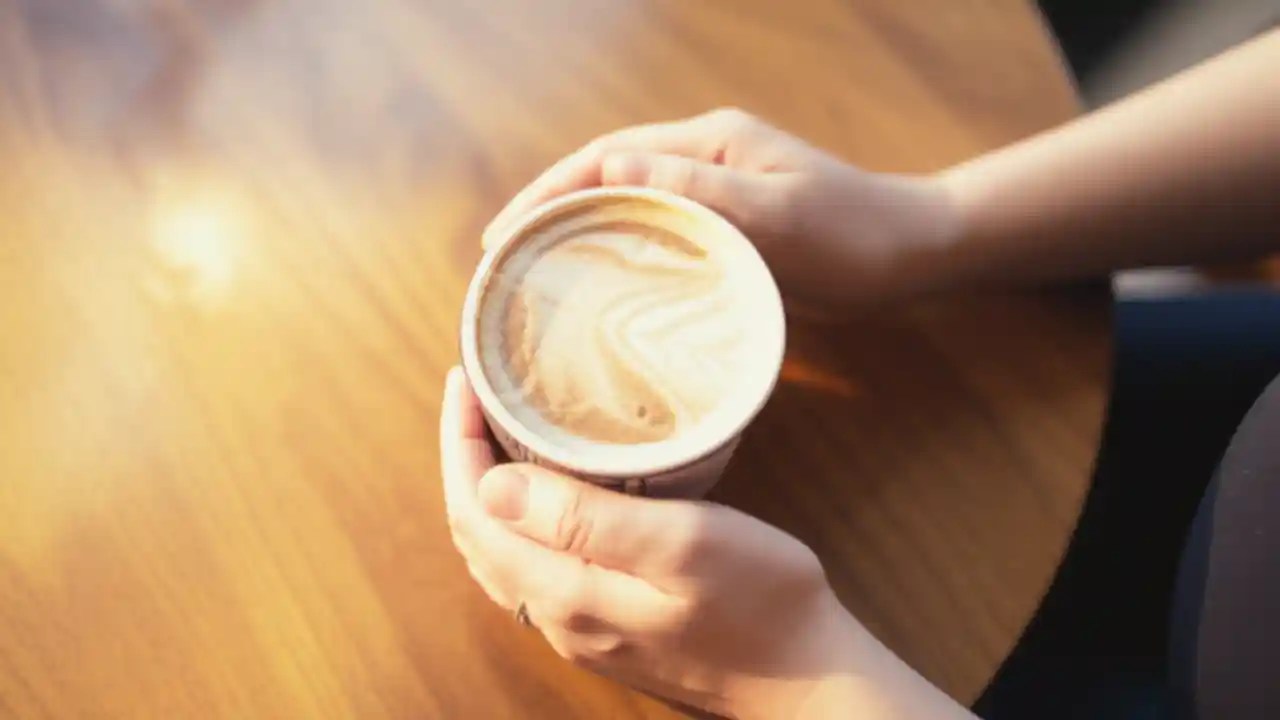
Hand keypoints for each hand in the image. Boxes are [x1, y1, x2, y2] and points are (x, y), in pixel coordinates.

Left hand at [439, 367, 860, 717]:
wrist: (806, 675)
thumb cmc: (761, 599)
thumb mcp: (683, 543)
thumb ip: (586, 519)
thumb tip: (493, 485)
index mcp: (566, 592)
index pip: (474, 511)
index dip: (459, 442)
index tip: (465, 380)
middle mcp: (558, 618)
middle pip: (476, 533)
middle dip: (465, 459)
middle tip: (477, 392)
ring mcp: (580, 628)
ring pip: (501, 553)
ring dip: (487, 490)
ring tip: (497, 430)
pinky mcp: (606, 627)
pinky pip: (534, 567)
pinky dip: (519, 521)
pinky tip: (544, 492)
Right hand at [483, 108, 959, 313]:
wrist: (909, 255)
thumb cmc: (851, 233)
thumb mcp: (778, 210)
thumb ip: (701, 188)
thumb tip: (612, 164)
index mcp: (707, 142)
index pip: (607, 157)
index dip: (550, 190)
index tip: (504, 232)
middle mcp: (703, 160)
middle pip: (606, 177)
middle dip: (550, 211)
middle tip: (501, 259)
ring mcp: (715, 194)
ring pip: (628, 209)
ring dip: (579, 234)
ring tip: (533, 275)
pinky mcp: (728, 229)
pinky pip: (658, 237)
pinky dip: (619, 257)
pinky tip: (600, 291)